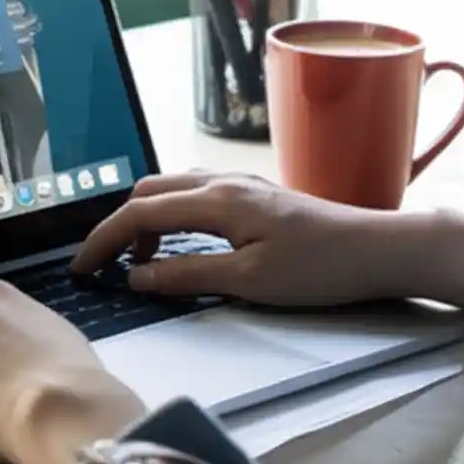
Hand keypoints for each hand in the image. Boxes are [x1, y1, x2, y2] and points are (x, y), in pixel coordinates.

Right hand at [71, 171, 463, 313]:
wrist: (381, 248)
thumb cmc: (320, 268)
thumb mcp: (249, 282)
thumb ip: (186, 276)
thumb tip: (135, 277)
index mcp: (216, 201)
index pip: (139, 213)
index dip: (103, 240)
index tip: (82, 269)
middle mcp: (222, 182)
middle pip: (148, 192)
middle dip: (118, 226)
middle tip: (106, 265)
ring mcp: (240, 183)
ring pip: (171, 189)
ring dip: (146, 219)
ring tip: (141, 260)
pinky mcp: (255, 193)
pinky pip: (194, 193)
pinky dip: (171, 215)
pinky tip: (181, 242)